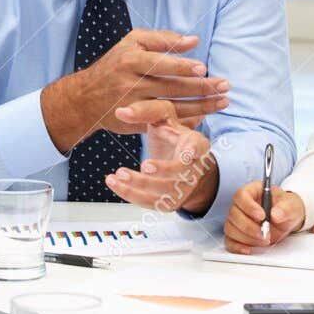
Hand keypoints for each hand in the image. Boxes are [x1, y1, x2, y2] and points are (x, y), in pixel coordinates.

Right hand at [41, 29, 230, 151]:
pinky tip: (205, 116)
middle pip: (171, 87)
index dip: (182, 67)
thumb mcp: (131, 44)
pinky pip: (166, 122)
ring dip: (201, 106)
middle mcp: (131, 84)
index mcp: (130, 61)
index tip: (203, 69)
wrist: (85, 98)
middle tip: (224, 86)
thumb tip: (194, 41)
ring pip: (172, 107)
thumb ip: (162, 40)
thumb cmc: (115, 65)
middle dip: (200, 88)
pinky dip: (187, 120)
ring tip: (222, 101)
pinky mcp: (137, 123)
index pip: (160, 64)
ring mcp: (134, 107)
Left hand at [102, 101, 217, 212]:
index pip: (199, 147)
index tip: (188, 154)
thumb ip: (146, 111)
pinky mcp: (170, 202)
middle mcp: (193, 168)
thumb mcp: (162, 117)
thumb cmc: (170, 135)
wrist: (177, 162)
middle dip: (163, 170)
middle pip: (181, 173)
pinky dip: (130, 194)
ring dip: (140, 185)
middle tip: (145, 165)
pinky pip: (150, 202)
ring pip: (164, 191)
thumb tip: (121, 111)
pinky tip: (114, 184)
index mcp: (196, 143)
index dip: (194, 152)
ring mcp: (183, 188)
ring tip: (119, 174)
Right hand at [222, 182, 305, 252]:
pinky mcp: (238, 234)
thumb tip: (276, 214)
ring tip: (264, 240)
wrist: (286, 220)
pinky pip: (230, 240)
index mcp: (252, 191)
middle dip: (249, 226)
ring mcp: (238, 220)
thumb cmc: (286, 208)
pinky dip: (237, 246)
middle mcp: (242, 205)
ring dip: (246, 237)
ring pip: (230, 228)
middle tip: (265, 233)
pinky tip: (248, 249)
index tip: (262, 216)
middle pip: (234, 214)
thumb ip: (285, 208)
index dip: (249, 206)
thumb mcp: (291, 205)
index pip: (241, 195)